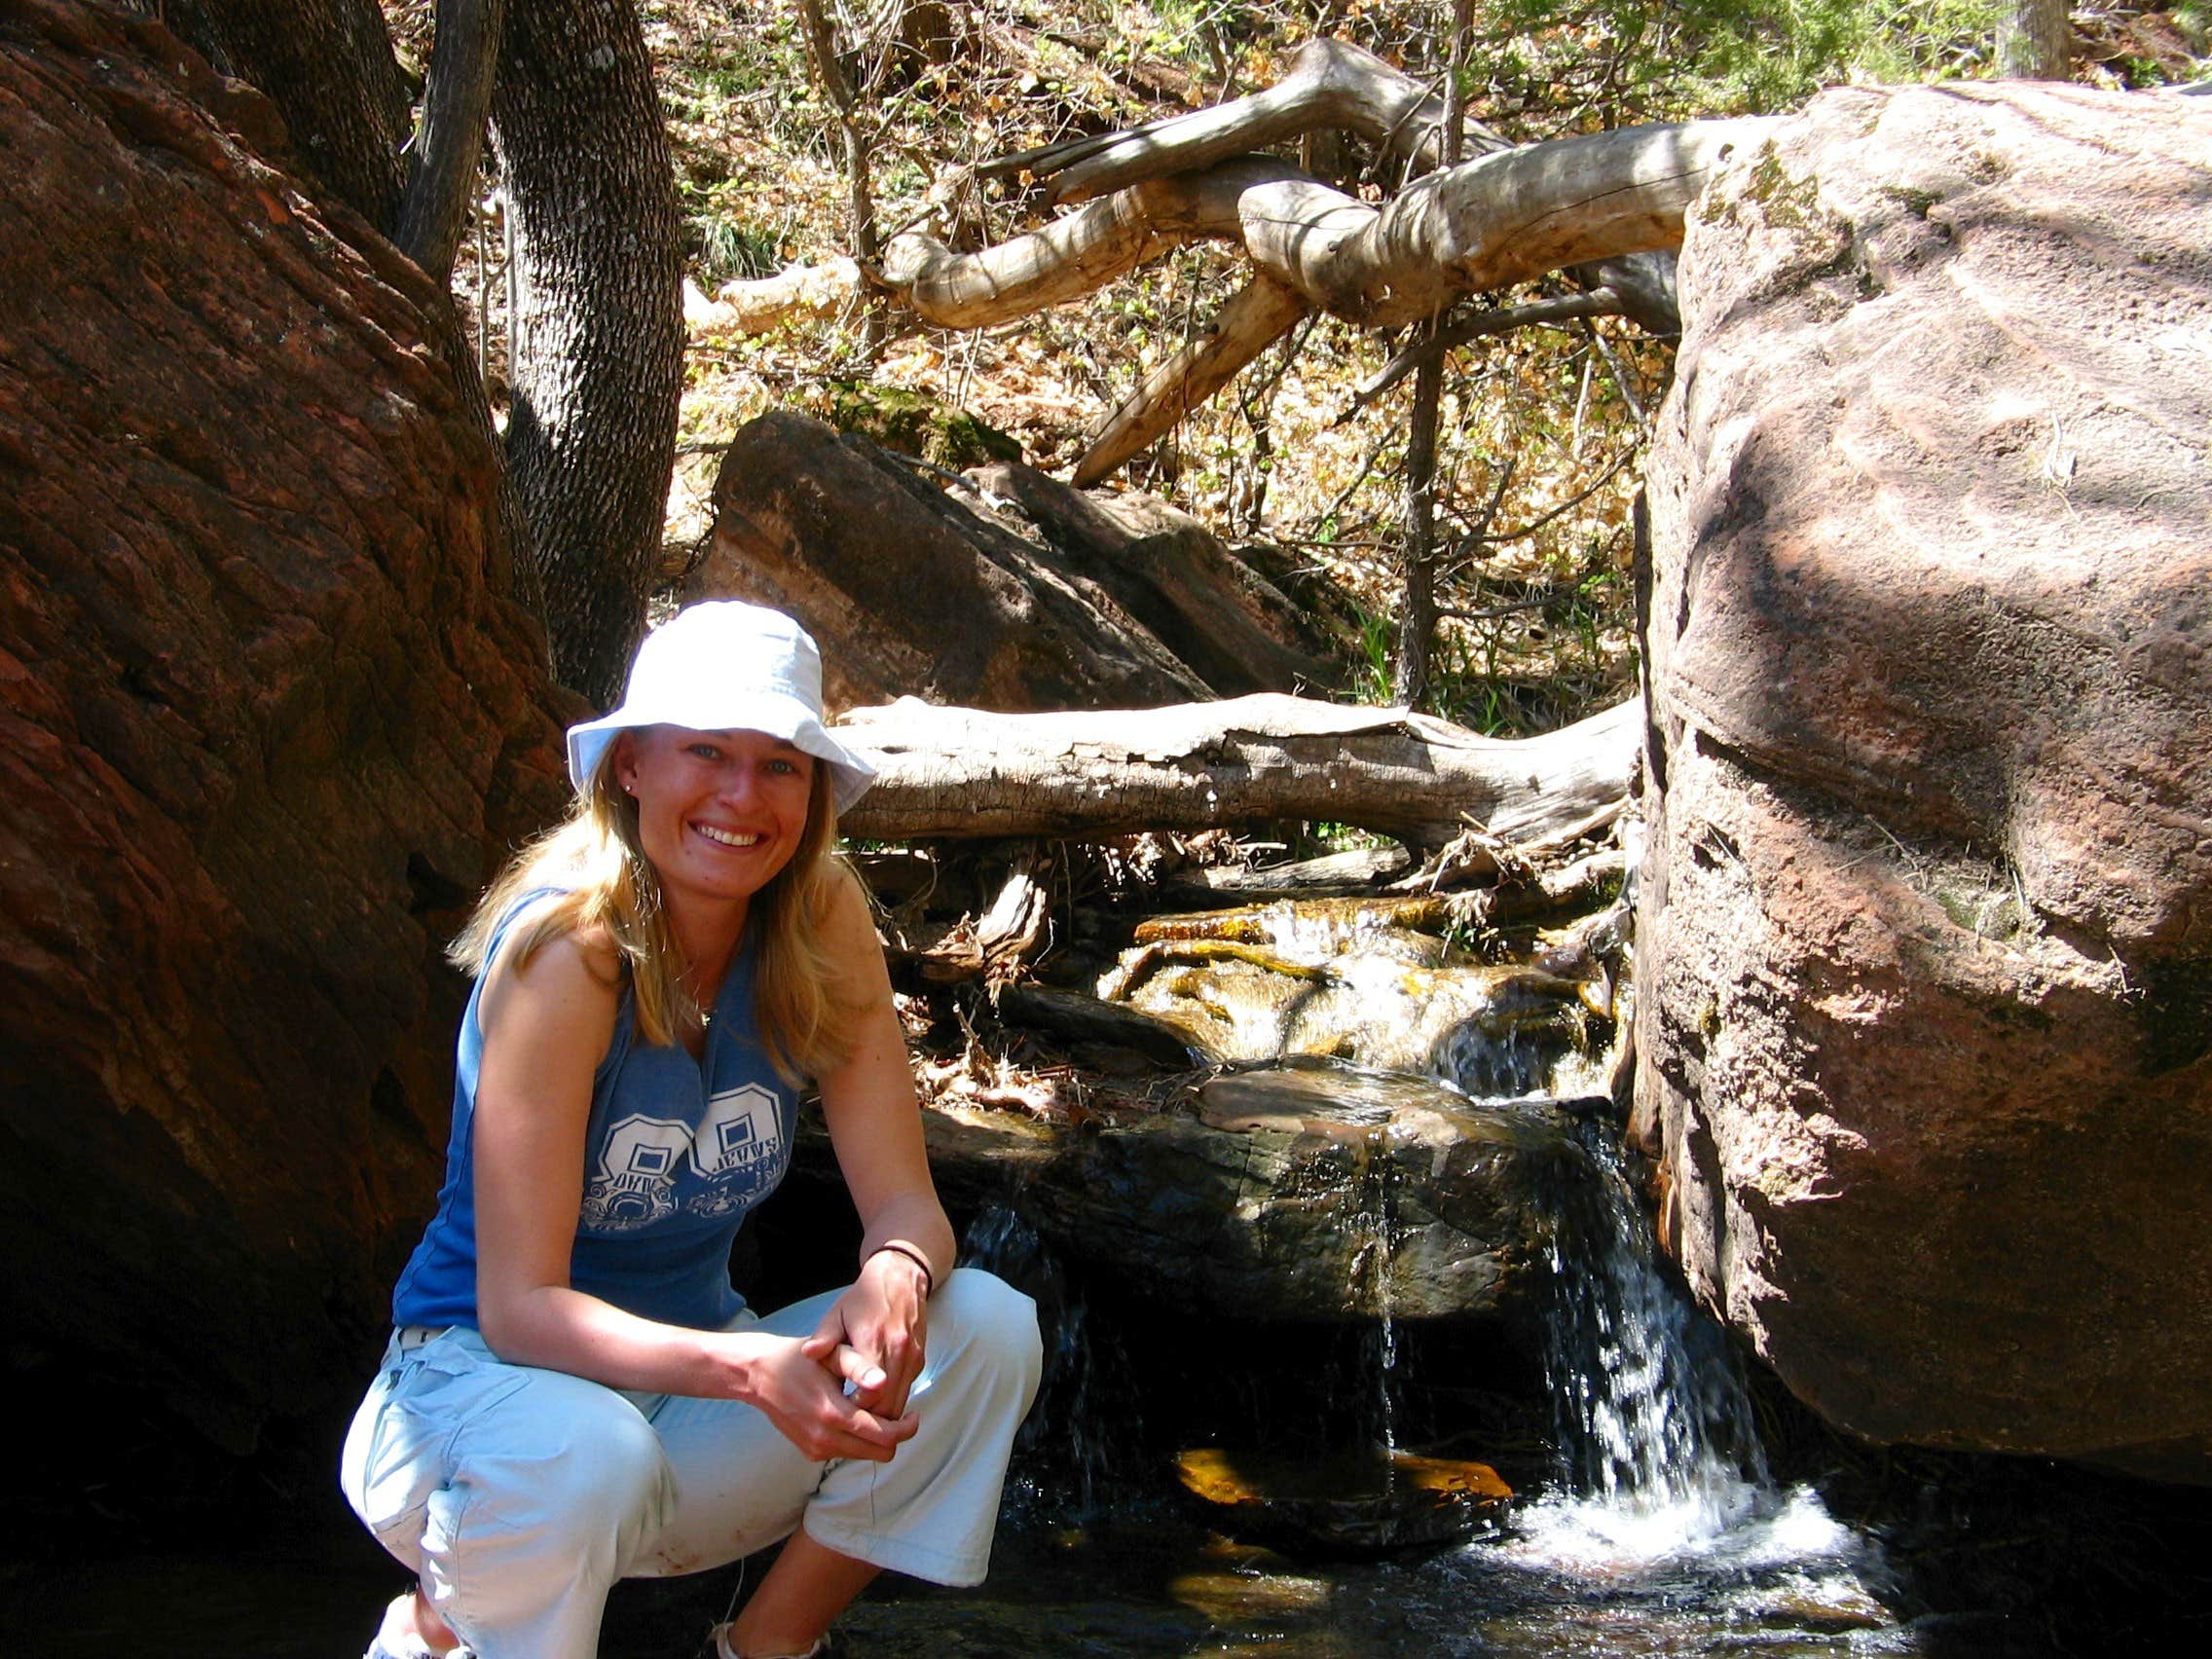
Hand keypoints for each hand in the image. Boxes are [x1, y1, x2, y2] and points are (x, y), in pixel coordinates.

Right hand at [729, 1330, 916, 1462]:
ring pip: (865, 1455)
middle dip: (895, 1436)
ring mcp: (816, 1449)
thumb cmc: (800, 1359)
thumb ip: (859, 1367)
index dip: (906, 1428)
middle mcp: (825, 1439)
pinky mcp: (810, 1452)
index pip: (884, 1436)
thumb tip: (883, 1382)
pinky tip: (856, 1416)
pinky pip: (847, 1453)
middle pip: (879, 1453)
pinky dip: (858, 1440)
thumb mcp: (832, 1355)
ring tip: (878, 1412)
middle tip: (903, 1416)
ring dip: (877, 1439)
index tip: (915, 1414)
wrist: (760, 1375)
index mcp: (833, 1413)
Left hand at [799, 1249, 930, 1417]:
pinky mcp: (919, 1359)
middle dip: (869, 1420)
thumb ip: (824, 1337)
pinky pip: (906, 1390)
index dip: (854, 1409)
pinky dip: (892, 1401)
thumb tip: (807, 1353)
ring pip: (901, 1402)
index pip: (869, 1394)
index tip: (838, 1411)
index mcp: (874, 1340)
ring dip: (882, 1414)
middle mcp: (898, 1351)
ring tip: (859, 1417)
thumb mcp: (837, 1314)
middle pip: (888, 1405)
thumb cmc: (863, 1298)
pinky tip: (874, 1401)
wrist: (899, 1278)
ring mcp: (912, 1357)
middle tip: (848, 1423)